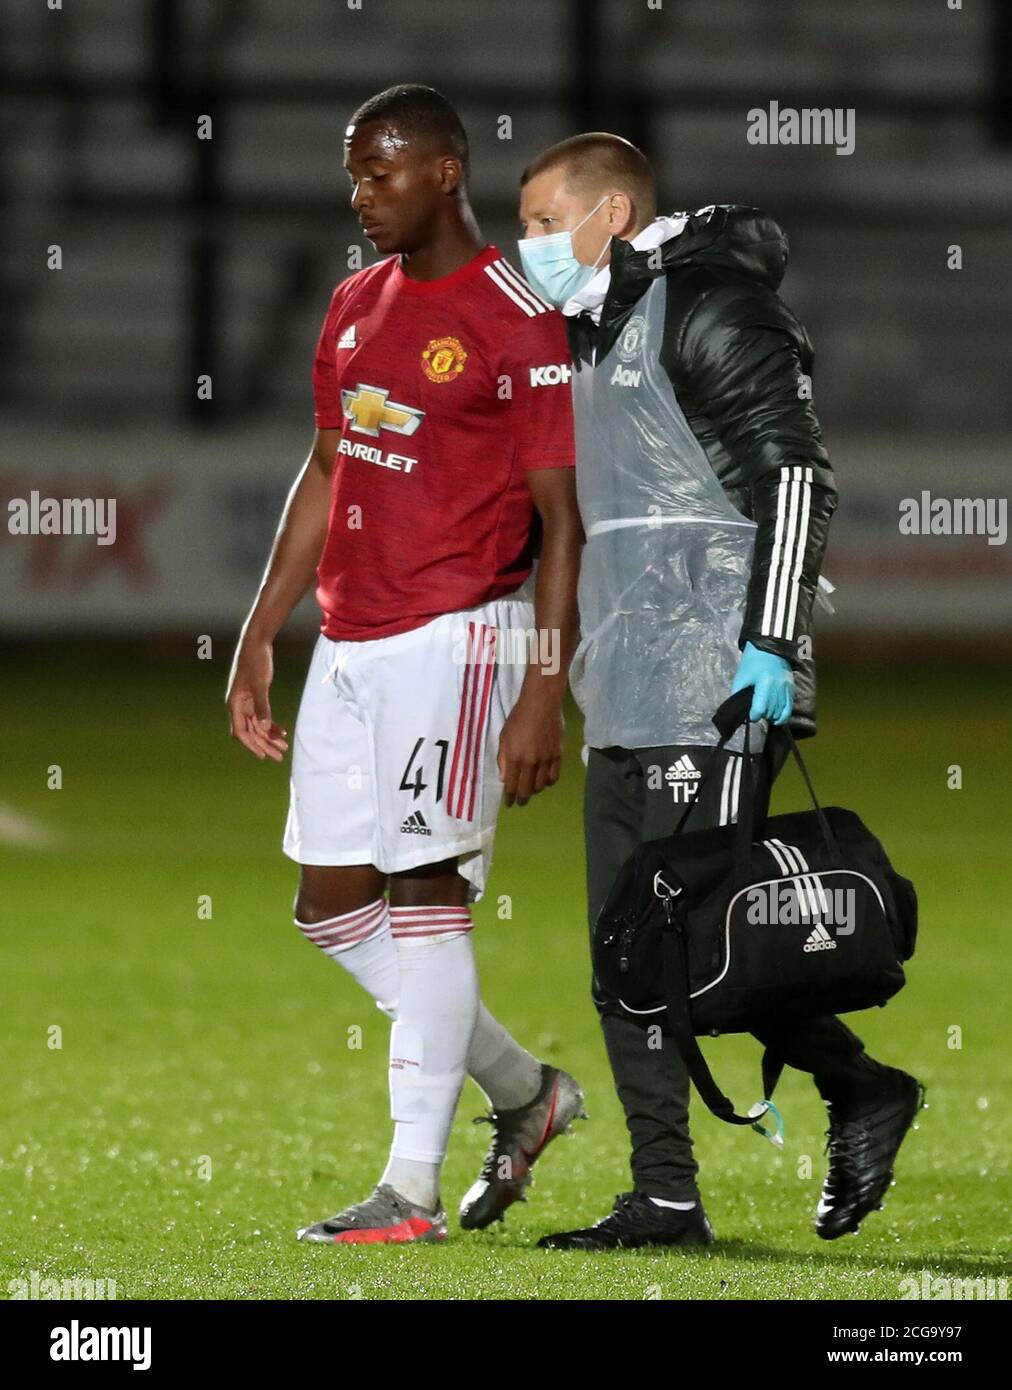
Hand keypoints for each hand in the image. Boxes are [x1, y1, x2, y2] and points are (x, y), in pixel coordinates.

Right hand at [226, 636, 288, 761]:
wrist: (257, 643)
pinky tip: (282, 732)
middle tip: (280, 757)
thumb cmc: (255, 661)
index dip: (252, 745)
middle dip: (265, 745)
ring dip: (270, 737)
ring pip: (258, 725)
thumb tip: (264, 729)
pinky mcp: (255, 697)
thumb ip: (262, 707)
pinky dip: (271, 725)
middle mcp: (239, 705)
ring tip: (284, 748)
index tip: (264, 756)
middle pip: (251, 732)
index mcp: (235, 704)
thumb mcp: (260, 685)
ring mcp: (247, 702)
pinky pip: (262, 716)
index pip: (241, 732)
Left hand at [497, 690, 563, 806]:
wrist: (542, 703)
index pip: (512, 785)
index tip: (509, 804)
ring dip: (535, 790)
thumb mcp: (504, 737)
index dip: (510, 798)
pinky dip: (548, 782)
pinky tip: (544, 780)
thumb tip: (505, 778)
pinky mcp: (558, 755)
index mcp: (515, 758)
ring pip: (541, 785)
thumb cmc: (519, 717)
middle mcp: (531, 762)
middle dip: (523, 799)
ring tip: (531, 789)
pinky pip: (554, 776)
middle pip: (527, 790)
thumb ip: (503, 759)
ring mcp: (546, 760)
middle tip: (520, 802)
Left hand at [731, 641, 794, 725]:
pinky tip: (776, 717)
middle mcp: (778, 687)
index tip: (750, 715)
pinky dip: (783, 715)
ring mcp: (787, 688)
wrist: (769, 648)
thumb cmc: (752, 661)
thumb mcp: (741, 677)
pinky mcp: (792, 688)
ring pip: (780, 713)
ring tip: (765, 712)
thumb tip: (740, 711)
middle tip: (756, 712)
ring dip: (772, 716)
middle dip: (762, 715)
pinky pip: (789, 708)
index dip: (753, 716)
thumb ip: (738, 695)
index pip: (760, 710)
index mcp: (764, 683)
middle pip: (770, 713)